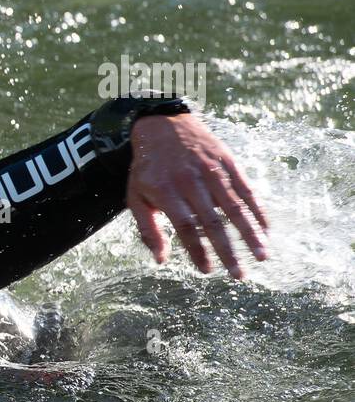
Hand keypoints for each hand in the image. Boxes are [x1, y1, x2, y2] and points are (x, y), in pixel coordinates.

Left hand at [128, 114, 268, 278]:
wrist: (163, 125)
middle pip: (212, 222)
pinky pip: (247, 190)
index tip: (207, 271)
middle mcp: (191, 182)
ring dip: (250, 234)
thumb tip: (160, 260)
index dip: (197, 250)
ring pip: (235, 208)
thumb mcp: (136, 196)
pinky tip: (266, 230)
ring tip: (262, 256)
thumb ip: (148, 229)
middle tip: (238, 275)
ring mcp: (212, 171)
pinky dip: (258, 211)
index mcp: (166, 192)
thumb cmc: (148, 168)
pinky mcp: (229, 163)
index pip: (185, 228)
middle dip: (228, 251)